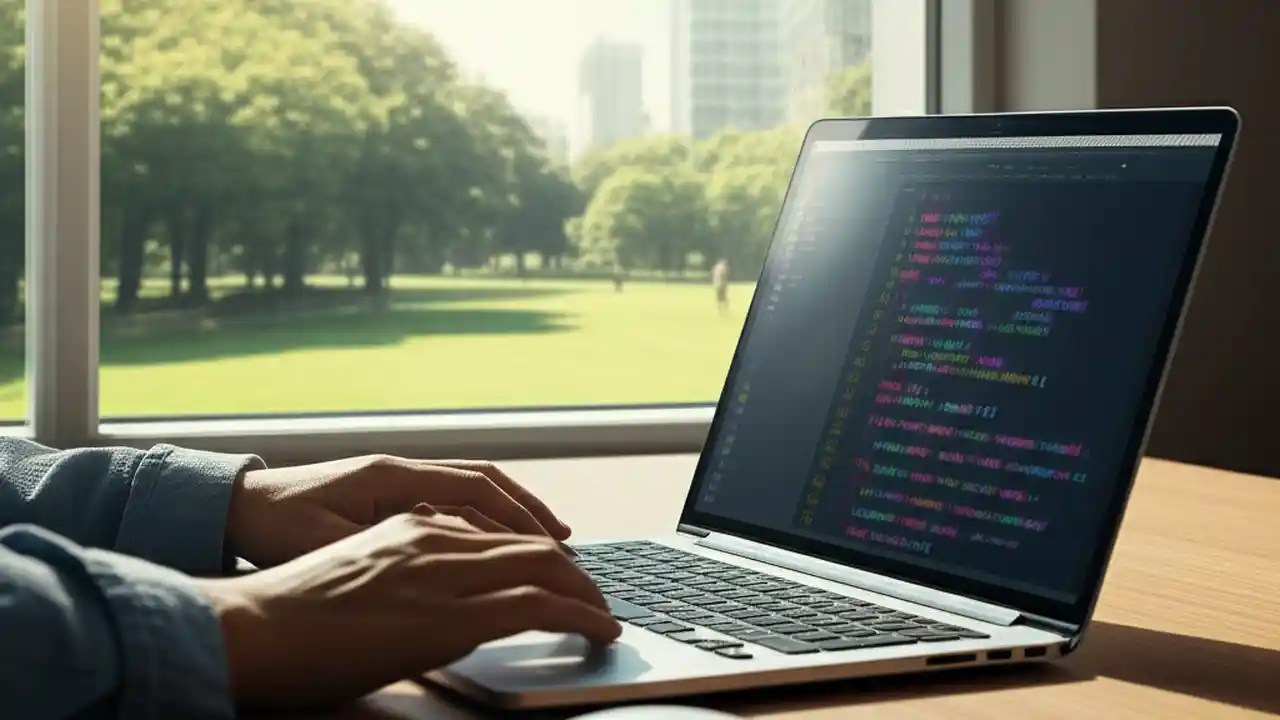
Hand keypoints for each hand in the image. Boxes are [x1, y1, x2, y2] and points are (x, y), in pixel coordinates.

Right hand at [197, 510, 620, 708]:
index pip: (498, 529)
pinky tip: (598, 627)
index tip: (559, 571)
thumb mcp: (358, 572)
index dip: (539, 550)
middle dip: (574, 570)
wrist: (252, 629)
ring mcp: (442, 572)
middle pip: (531, 543)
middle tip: (595, 595)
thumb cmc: (291, 615)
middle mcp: (434, 537)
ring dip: (585, 591)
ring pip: (542, 567)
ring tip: (605, 613)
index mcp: (412, 525)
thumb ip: (404, 570)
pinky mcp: (447, 615)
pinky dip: (578, 612)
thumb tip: (433, 595)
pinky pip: (533, 604)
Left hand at [226, 455, 570, 567]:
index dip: (521, 514)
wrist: (233, 508)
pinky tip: (490, 547)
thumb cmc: (275, 529)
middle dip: (529, 511)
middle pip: (483, 482)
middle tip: (567, 542)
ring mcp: (395, 481)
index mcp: (393, 476)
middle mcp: (401, 470)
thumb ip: (386, 545)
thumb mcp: (329, 544)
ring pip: (469, 492)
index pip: (475, 488)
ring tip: (543, 545)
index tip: (555, 542)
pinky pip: (448, 504)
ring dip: (508, 516)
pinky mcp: (386, 497)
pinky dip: (479, 522)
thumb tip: (443, 554)